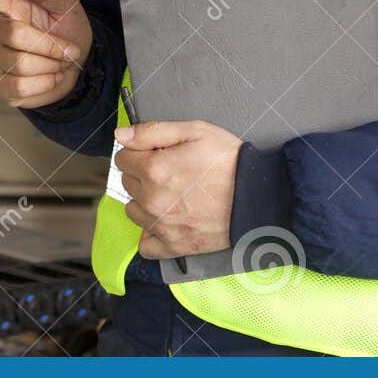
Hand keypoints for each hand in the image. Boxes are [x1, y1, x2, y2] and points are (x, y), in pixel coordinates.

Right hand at [0, 0, 90, 109]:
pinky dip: (45, 83)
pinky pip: (20, 87)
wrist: (79, 67)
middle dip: (51, 45)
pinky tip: (50, 77)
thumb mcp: (65, 7)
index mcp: (10, 7)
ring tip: (58, 63)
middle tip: (68, 49)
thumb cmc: (68, 31)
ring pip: (20, 63)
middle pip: (16, 35)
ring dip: (50, 66)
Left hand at [114, 120, 240, 258]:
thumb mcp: (194, 131)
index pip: (122, 158)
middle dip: (141, 173)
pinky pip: (146, 245)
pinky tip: (166, 220)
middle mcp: (152, 200)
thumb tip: (121, 135)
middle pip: (127, 183)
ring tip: (171, 193)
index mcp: (154, 169)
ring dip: (144, 201)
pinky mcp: (174, 246)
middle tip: (169, 171)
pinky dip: (151, 233)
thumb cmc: (228, 161)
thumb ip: (152, 131)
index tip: (155, 153)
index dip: (138, 151)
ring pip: (133, 210)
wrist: (256, 196)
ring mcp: (161, 226)